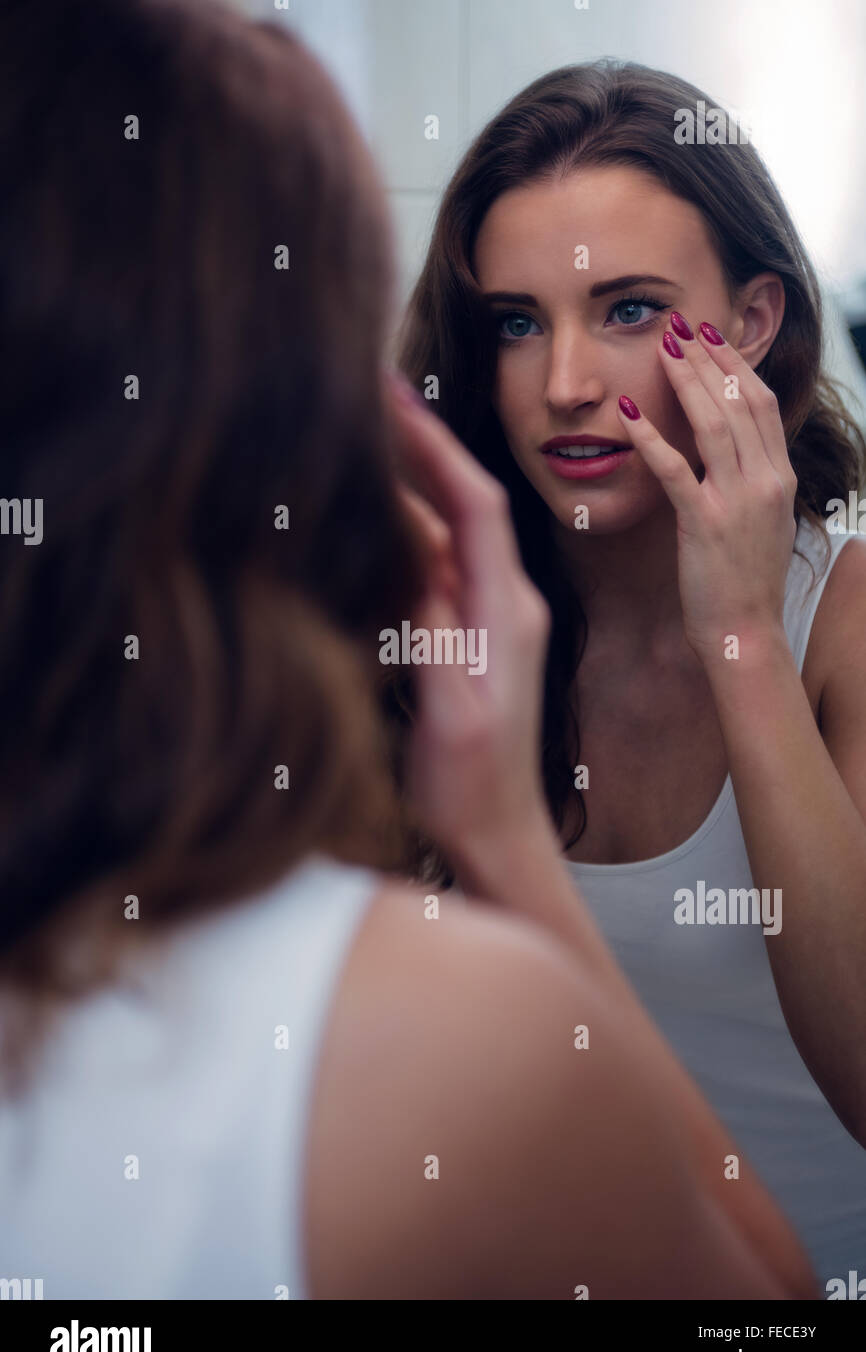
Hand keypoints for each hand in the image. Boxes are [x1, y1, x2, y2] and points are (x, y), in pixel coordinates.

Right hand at [383, 372, 554, 861]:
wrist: (502, 834)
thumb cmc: (473, 784)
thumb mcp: (449, 707)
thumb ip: (436, 629)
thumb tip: (418, 555)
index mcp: (509, 611)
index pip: (476, 505)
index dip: (437, 446)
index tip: (396, 397)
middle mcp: (509, 602)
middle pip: (466, 504)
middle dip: (423, 446)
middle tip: (373, 395)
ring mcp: (495, 617)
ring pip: (452, 532)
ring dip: (415, 486)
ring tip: (368, 440)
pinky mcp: (477, 635)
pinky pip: (444, 567)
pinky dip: (413, 532)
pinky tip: (381, 518)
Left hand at [618, 316, 797, 664]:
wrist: (747, 631)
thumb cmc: (746, 581)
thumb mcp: (761, 521)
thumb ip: (751, 481)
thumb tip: (731, 450)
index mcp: (780, 477)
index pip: (762, 404)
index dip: (735, 364)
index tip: (710, 337)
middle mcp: (766, 481)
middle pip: (740, 401)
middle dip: (709, 358)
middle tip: (680, 326)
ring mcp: (737, 502)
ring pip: (714, 424)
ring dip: (685, 381)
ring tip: (661, 349)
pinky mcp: (705, 524)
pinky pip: (675, 470)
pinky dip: (650, 438)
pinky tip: (628, 414)